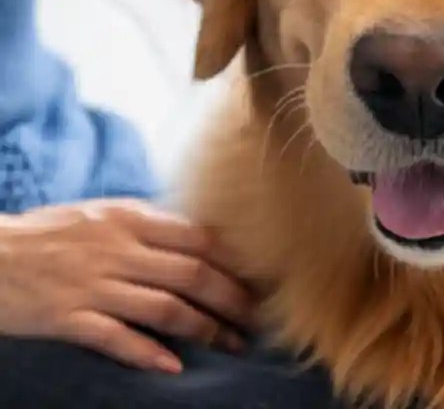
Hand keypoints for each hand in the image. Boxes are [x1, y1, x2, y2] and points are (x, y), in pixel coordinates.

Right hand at [0, 199, 254, 372]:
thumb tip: (196, 236)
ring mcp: (92, 284)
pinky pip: (115, 337)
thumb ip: (145, 224)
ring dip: (206, 329)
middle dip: (233, 300)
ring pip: (165, 308)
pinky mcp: (67, 317)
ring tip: (232, 345)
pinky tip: (174, 366)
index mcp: (128, 219)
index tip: (259, 281)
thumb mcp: (99, 214)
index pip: (200, 239)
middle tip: (257, 320)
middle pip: (193, 274)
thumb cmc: (46, 234)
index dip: (236, 263)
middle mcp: (116, 249)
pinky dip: (148, 352)